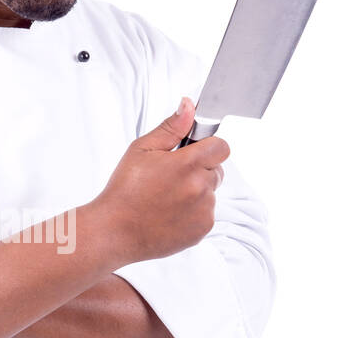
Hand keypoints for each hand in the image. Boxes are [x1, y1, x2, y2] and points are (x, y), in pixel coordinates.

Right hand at [96, 97, 228, 263]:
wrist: (114, 231)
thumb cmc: (124, 190)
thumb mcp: (141, 150)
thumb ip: (171, 127)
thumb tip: (188, 106)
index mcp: (189, 164)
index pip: (221, 146)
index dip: (207, 146)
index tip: (192, 153)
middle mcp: (201, 188)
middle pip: (217, 170)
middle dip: (200, 170)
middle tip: (171, 177)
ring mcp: (204, 211)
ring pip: (211, 193)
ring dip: (196, 193)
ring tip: (166, 198)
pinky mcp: (202, 230)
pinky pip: (206, 215)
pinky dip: (192, 213)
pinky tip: (169, 214)